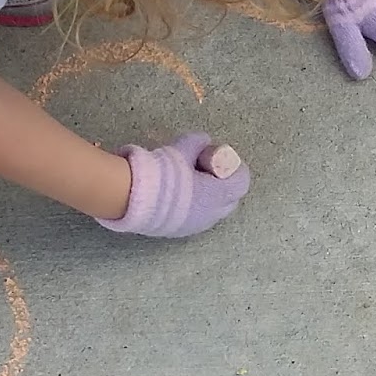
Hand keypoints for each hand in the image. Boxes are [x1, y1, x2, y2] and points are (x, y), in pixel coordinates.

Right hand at [96, 133, 249, 238]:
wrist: (134, 198)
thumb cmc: (164, 171)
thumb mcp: (183, 147)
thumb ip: (198, 143)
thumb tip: (204, 142)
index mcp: (218, 195)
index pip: (241, 181)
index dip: (233, 168)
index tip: (219, 160)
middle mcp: (212, 215)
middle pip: (230, 199)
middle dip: (222, 184)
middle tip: (204, 170)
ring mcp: (196, 226)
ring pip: (213, 211)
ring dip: (207, 197)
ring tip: (187, 183)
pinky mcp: (180, 232)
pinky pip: (196, 218)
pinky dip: (193, 207)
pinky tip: (176, 196)